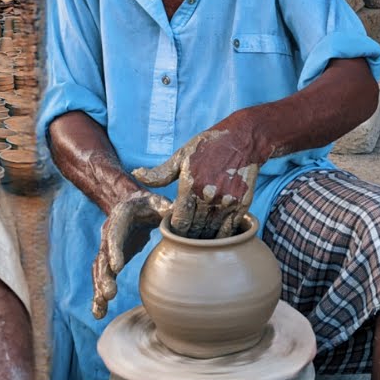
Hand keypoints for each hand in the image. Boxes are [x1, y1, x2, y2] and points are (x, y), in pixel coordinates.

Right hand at [92, 190, 170, 318]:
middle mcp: (108, 234)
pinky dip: (99, 296)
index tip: (117, 267)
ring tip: (100, 308)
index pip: (115, 234)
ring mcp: (108, 249)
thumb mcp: (159, 202)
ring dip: (99, 289)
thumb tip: (182, 215)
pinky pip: (102, 279)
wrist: (131, 205)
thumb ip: (168, 209)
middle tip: (109, 294)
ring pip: (99, 271)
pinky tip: (98, 313)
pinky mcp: (110, 262)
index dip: (115, 250)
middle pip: (103, 256)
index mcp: (121, 218)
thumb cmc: (150, 204)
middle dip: (105, 276)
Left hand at [132, 128, 260, 238]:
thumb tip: (136, 174)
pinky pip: (230, 230)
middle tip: (184, 239)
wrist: (242, 139)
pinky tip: (215, 235)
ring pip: (212, 233)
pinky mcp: (243, 205)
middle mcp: (208, 196)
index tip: (173, 229)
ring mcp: (227, 202)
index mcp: (190, 186)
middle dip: (188, 237)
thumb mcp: (180, 156)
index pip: (179, 222)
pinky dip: (221, 236)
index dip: (174, 229)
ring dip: (203, 239)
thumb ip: (159, 173)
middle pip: (195, 231)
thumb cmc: (207, 147)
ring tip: (197, 240)